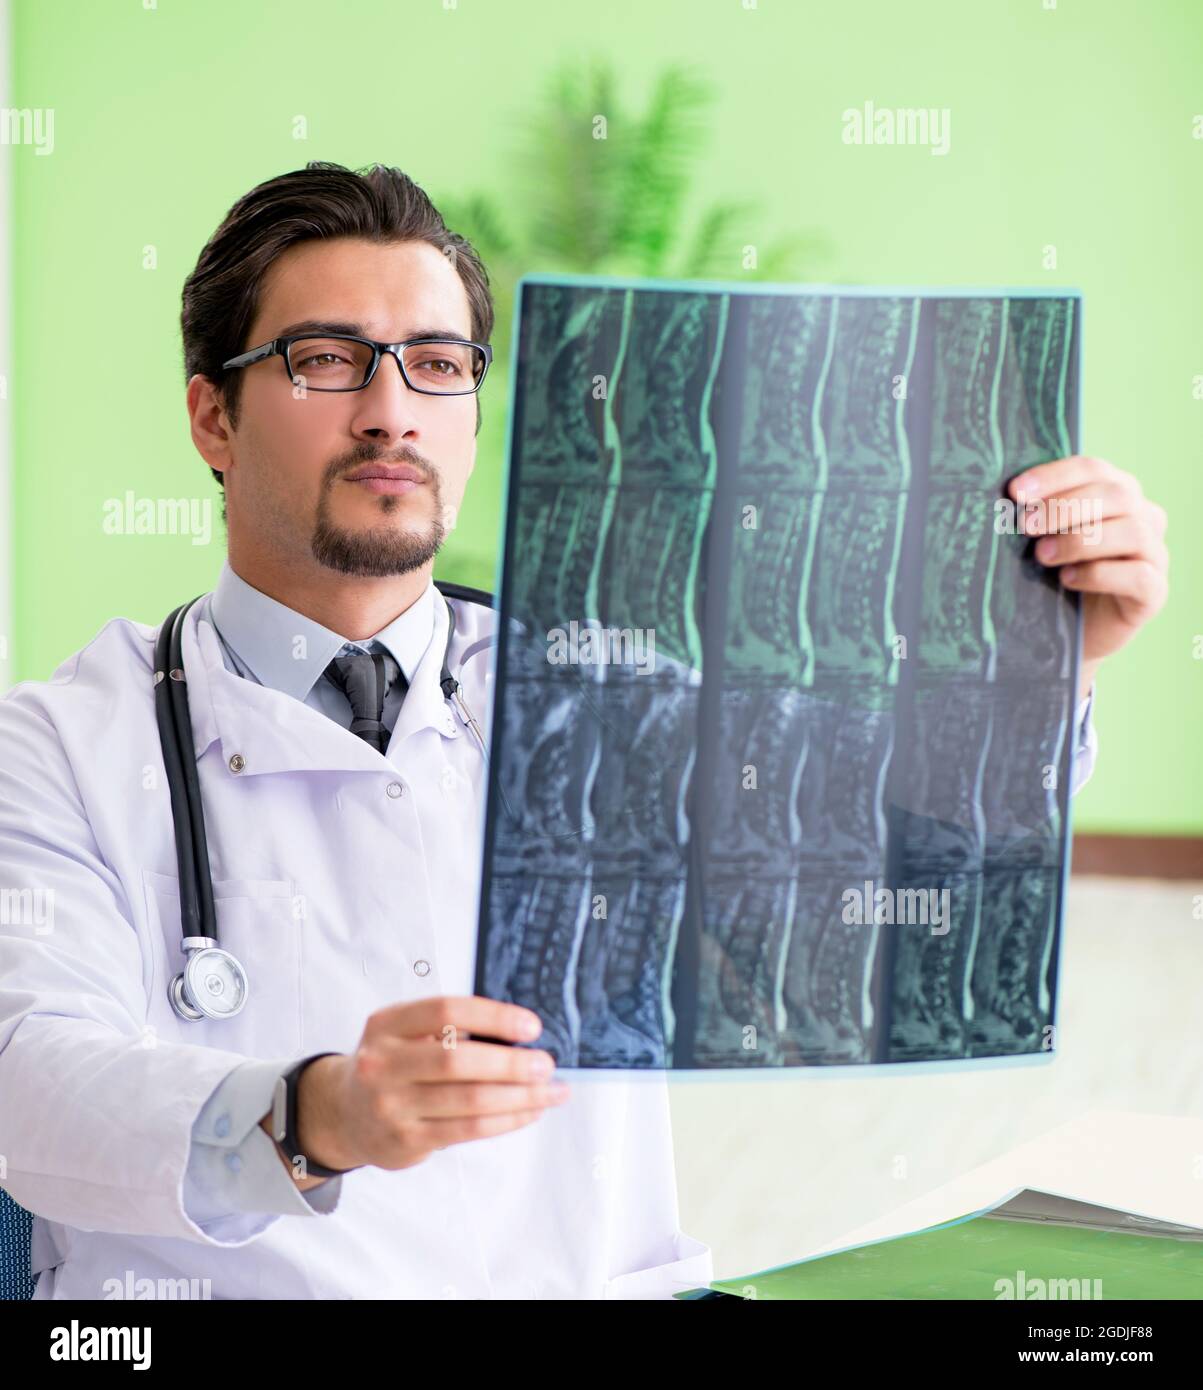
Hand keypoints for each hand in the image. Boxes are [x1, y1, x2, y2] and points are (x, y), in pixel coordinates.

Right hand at [284, 997, 568, 1179]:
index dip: (493, 1016)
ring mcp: (392, 1106)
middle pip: (458, 1060)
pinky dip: (506, 1119)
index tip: (530, 1026)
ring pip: (470, 1101)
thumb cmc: (391, 1065)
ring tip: (551, 1091)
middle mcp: (383, 1064)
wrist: (343, 1114)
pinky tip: (529, 1111)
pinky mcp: (407, 1141)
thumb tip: (519, 1037)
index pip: (446, 1011)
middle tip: (546, 1063)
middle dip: (512, 1063)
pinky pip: (469, 1129)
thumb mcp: (403, 1034)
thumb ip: (447, 1029)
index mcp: (387, 1025)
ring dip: (520, 1096)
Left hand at [1007, 456, 1167, 702]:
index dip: (1054, 477)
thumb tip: (1008, 497)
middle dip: (1065, 507)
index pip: (1092, 469)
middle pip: (1116, 494)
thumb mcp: (1042, 540)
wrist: (1064, 634)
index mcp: (1117, 493)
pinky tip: (1068, 579)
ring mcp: (1154, 554)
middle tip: (1025, 525)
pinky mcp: (1154, 592)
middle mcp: (1143, 517)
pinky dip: (1100, 573)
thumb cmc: (1051, 577)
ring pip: (1132, 531)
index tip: (1016, 492)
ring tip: (1042, 555)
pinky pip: (1138, 575)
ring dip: (1081, 540)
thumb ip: (1037, 515)